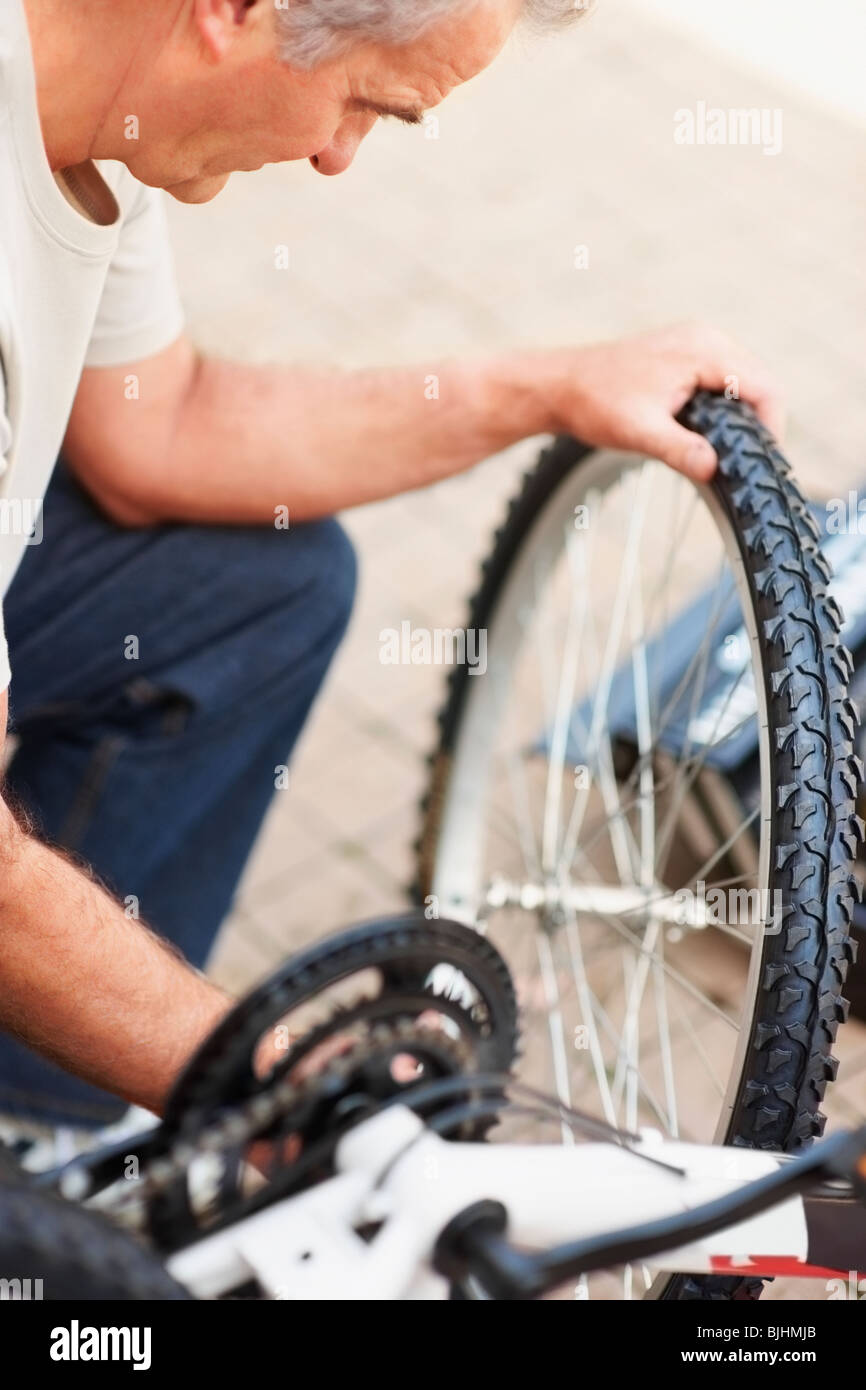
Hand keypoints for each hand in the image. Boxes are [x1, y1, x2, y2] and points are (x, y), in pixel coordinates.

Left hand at [545, 322, 784, 480]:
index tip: (764, 463)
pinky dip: (728, 406)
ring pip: (744, 381)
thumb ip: (679, 450)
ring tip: (735, 454)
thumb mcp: (639, 433)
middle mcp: (705, 338)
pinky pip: (724, 379)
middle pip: (760, 382)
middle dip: (761, 423)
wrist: (559, 385)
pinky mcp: (686, 354)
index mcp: (702, 350)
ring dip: (745, 415)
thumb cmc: (595, 404)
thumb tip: (712, 468)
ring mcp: (696, 342)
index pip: (764, 387)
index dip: (772, 427)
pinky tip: (714, 434)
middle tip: (752, 465)